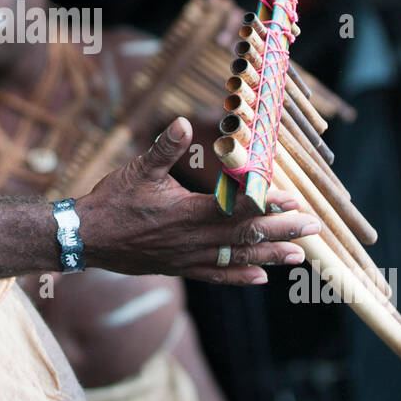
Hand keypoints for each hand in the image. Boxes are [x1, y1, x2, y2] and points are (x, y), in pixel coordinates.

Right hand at [77, 117, 321, 284]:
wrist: (87, 238)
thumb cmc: (113, 200)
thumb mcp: (137, 168)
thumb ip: (163, 148)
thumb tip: (181, 122)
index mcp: (185, 212)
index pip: (235, 210)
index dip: (265, 205)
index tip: (291, 199)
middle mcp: (192, 239)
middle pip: (245, 236)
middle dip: (282, 231)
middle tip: (313, 227)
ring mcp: (187, 257)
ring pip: (236, 259)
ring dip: (269, 256)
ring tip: (299, 255)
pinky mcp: (180, 268)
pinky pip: (216, 275)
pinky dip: (240, 277)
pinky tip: (260, 278)